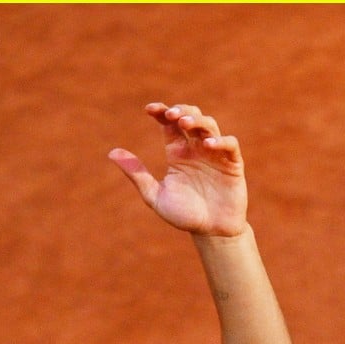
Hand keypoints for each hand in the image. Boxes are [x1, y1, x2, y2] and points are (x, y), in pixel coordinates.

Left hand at [109, 103, 248, 236]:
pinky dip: (221, 141)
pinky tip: (208, 144)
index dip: (161, 112)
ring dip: (198, 120)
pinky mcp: (233, 164)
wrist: (210, 232)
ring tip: (185, 122)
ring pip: (209, 126)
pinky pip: (230, 145)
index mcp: (177, 153)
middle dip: (181, 110)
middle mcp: (196, 149)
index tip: (149, 109)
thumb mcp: (155, 196)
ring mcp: (215, 155)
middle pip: (190, 117)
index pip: (169, 125)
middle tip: (170, 114)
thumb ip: (137, 175)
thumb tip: (112, 153)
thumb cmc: (184, 215)